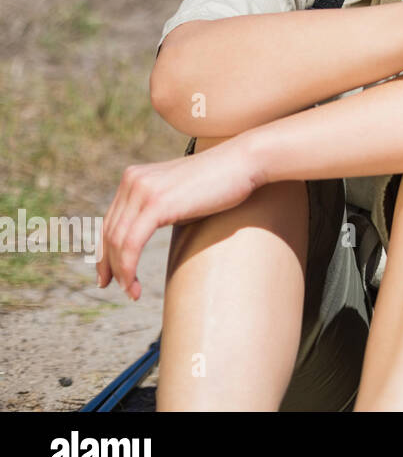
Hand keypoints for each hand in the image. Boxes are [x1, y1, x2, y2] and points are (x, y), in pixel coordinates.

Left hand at [97, 139, 260, 299]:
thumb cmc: (220, 183)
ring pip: (118, 241)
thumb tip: (145, 235)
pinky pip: (131, 243)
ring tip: (130, 292)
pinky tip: (133, 285)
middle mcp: (132, 181)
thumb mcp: (179, 197)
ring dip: (120, 272)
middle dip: (109, 265)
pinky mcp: (155, 204)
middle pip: (109, 232)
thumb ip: (158, 210)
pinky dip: (128, 268)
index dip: (105, 251)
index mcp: (134, 177)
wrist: (243, 163)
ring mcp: (142, 190)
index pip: (110, 221)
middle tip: (115, 288)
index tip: (109, 274)